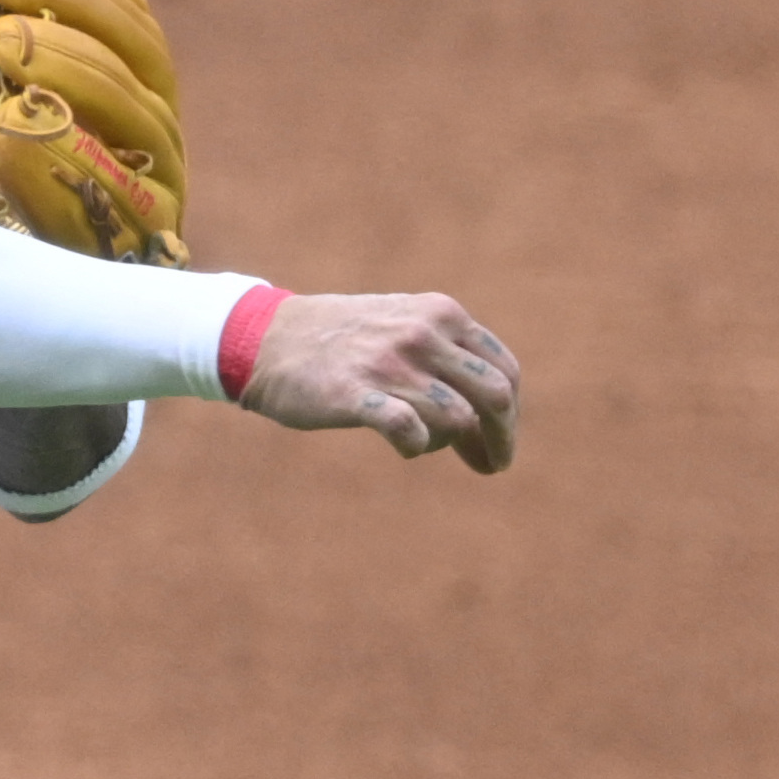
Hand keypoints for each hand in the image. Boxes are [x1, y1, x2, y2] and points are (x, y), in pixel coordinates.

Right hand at [241, 293, 519, 472]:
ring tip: (431, 448)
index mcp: (441, 314)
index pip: (504, 371)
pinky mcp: (355, 393)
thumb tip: (495, 402)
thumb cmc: (341, 339)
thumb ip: (447, 349)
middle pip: (495, 397)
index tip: (500, 440)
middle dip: (502, 439)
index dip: (511, 414)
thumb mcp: (404, 322)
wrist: (266, 338)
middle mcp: (423, 334)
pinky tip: (404, 446)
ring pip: (458, 418)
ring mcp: (389, 363)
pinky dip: (416, 446)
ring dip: (454, 445)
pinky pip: (409, 429)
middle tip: (493, 464)